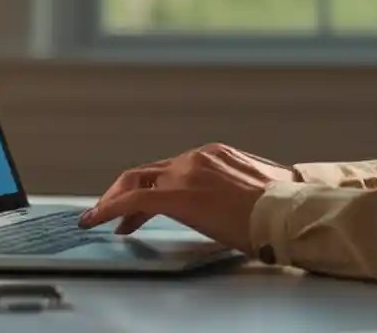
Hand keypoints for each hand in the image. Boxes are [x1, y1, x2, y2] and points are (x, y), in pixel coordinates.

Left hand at [77, 143, 297, 255]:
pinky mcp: (174, 195)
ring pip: (135, 182)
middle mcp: (195, 158)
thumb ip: (237, 187)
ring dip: (115, 201)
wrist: (282, 212)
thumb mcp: (257, 187)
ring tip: (99, 218)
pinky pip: (131, 200)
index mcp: (215, 154)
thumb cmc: (278, 206)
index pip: (172, 169)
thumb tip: (239, 201)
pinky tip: (94, 220)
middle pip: (149, 172)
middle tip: (112, 211)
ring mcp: (183, 174)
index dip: (153, 186)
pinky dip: (108, 209)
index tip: (144, 204)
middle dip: (126, 192)